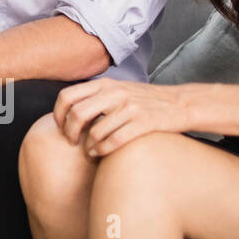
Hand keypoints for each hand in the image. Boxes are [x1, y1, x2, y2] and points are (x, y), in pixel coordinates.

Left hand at [53, 78, 190, 157]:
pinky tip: (100, 154)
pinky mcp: (144, 122)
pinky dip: (103, 150)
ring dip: (88, 146)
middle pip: (78, 114)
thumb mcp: (118, 89)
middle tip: (71, 142)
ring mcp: (129, 107)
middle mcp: (115, 93)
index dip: (58, 114)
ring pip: (96, 131)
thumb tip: (69, 111)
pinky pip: (115, 140)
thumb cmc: (144, 100)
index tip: (60, 126)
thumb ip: (96, 96)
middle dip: (70, 132)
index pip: (68, 96)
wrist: (180, 103)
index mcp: (105, 84)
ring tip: (88, 152)